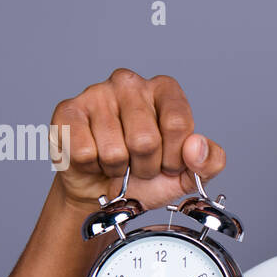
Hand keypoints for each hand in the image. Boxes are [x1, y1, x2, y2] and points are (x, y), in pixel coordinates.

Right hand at [50, 68, 226, 211]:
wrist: (104, 193)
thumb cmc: (146, 176)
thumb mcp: (188, 174)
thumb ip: (209, 161)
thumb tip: (196, 146)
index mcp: (164, 89)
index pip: (177, 124)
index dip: (173, 156)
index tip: (167, 163)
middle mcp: (129, 83)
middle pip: (145, 140)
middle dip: (145, 165)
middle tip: (139, 165)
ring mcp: (96, 93)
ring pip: (114, 151)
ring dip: (118, 169)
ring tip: (117, 162)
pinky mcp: (67, 111)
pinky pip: (85, 152)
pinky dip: (92, 167)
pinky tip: (94, 158)